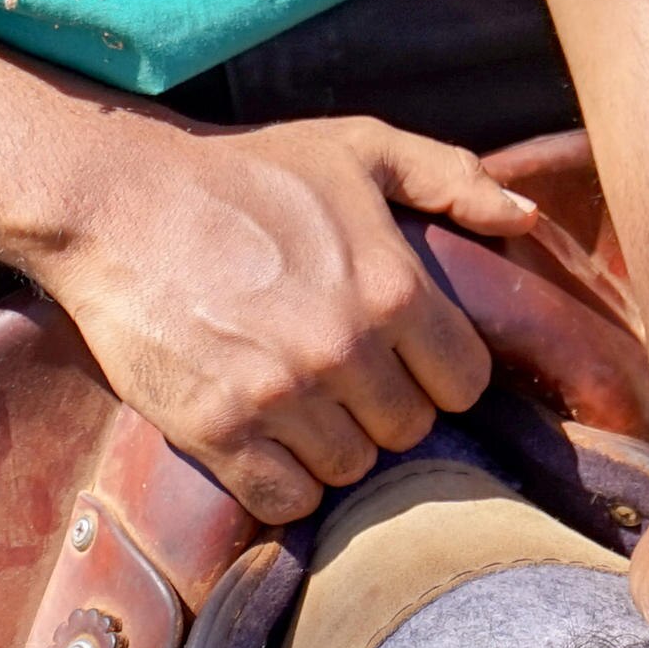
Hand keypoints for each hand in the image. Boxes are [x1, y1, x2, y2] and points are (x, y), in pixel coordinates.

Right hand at [36, 113, 540, 521]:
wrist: (121, 202)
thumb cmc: (247, 172)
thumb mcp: (357, 148)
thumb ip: (450, 177)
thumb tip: (528, 215)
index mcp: (391, 287)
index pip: (466, 382)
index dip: (442, 373)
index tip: (409, 356)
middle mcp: (343, 348)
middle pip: (410, 432)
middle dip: (388, 407)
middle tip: (348, 375)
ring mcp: (279, 395)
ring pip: (351, 469)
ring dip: (334, 444)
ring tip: (304, 399)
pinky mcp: (217, 430)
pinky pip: (285, 500)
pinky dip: (283, 481)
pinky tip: (268, 437)